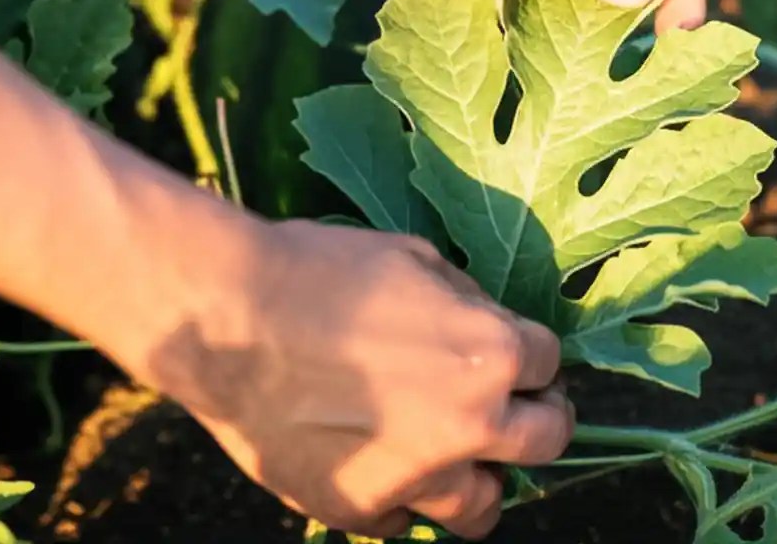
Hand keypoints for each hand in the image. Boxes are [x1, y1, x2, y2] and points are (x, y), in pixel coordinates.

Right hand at [142, 220, 572, 539]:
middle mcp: (471, 423)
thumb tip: (485, 325)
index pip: (550, 363)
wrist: (226, 319)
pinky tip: (378, 460)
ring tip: (451, 455)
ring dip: (477, 477)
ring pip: (483, 506)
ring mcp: (419, 475)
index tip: (515, 357)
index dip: (531, 356)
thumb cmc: (319, 272)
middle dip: (537, 419)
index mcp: (492, 353)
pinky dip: (403, 495)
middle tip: (511, 411)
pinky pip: (406, 519)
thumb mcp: (412, 258)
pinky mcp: (362, 508)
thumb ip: (466, 302)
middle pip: (546, 441)